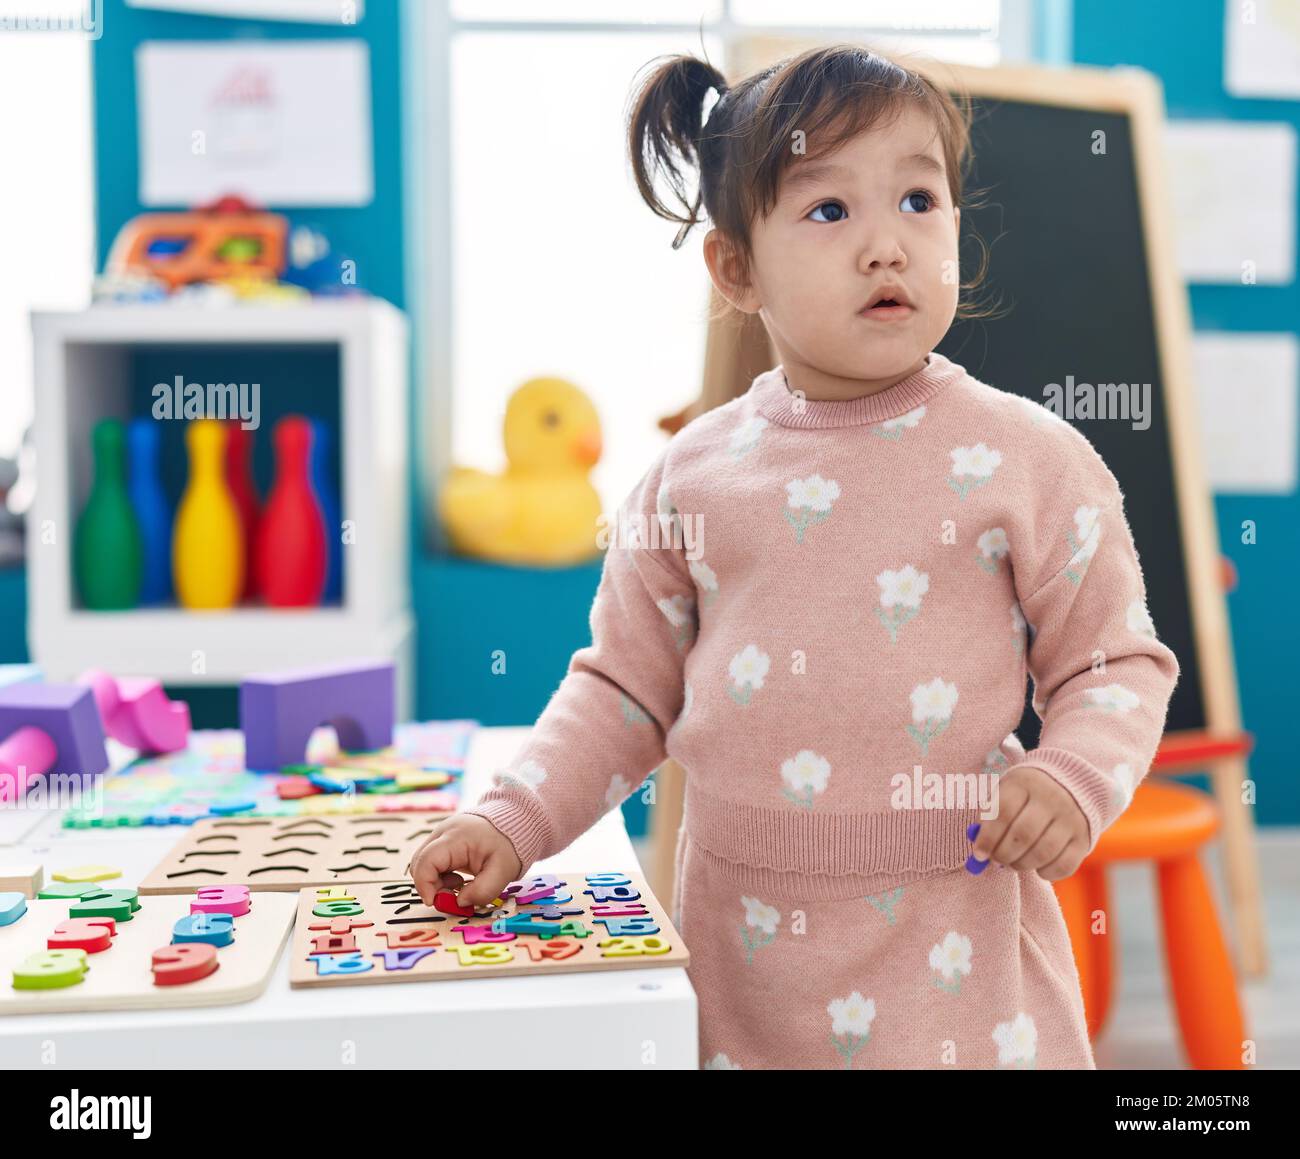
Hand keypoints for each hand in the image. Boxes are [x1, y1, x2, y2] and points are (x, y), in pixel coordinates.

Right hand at [408, 814, 523, 907]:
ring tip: (459, 884)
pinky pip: (431, 861)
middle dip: (430, 886)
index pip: (426, 861)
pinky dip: (439, 875)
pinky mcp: (443, 840)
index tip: (435, 902)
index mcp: (455, 838)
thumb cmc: (508, 844)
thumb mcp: (503, 871)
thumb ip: (483, 891)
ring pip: (423, 863)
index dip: (425, 885)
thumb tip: (460, 902)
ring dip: (435, 881)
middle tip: (451, 897)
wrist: (514, 822)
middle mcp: (443, 832)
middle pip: (419, 863)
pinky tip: (458, 878)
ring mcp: (441, 834)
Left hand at [971, 765, 1089, 880]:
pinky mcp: (1084, 838)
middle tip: (997, 860)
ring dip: (1022, 864)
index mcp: (1025, 783)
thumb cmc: (1027, 795)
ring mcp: (1071, 818)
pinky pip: (1065, 865)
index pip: (1003, 812)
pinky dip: (1047, 873)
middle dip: (1003, 854)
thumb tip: (980, 853)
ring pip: (1043, 852)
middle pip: (1022, 834)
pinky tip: (1037, 867)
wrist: (1072, 785)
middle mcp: (1051, 798)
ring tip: (1014, 863)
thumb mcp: (1007, 793)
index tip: (978, 854)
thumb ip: (991, 819)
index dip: (988, 838)